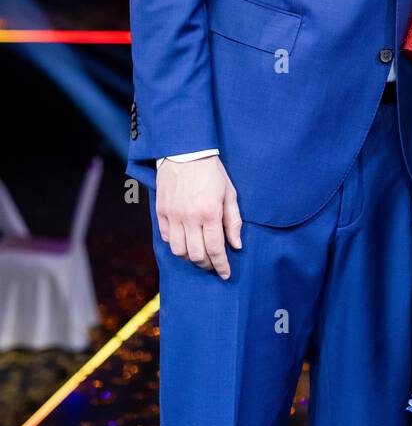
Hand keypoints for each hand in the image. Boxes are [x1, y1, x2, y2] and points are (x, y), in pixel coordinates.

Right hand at [155, 155, 241, 279]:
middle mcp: (190, 217)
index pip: (216, 249)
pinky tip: (185, 241)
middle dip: (207, 265)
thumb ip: (233, 221)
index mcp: (210, 213)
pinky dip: (176, 244)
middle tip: (213, 264)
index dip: (221, 266)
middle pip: (196, 255)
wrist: (185, 151)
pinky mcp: (161, 212)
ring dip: (190, 257)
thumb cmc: (212, 171)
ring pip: (179, 251)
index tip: (226, 274)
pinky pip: (166, 238)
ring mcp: (173, 215)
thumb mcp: (229, 193)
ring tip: (199, 254)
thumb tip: (236, 245)